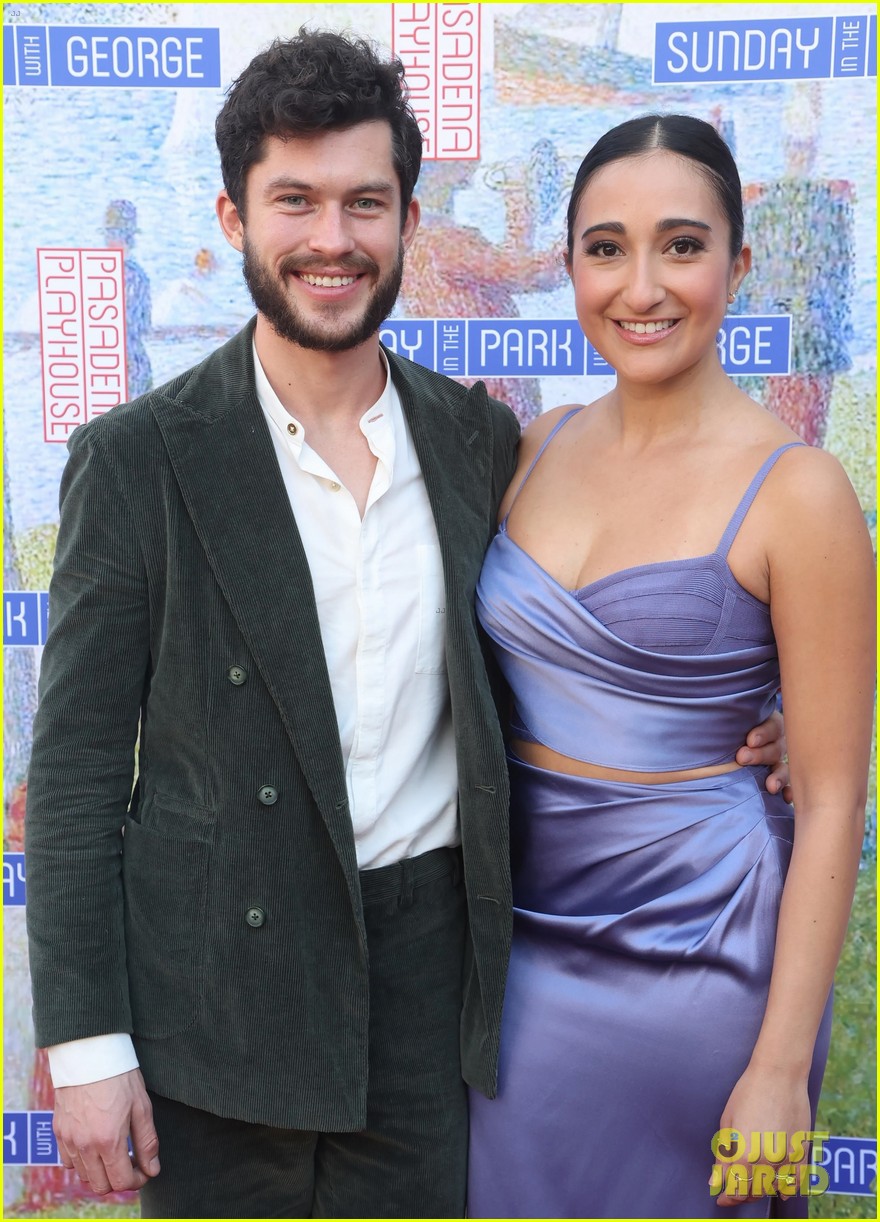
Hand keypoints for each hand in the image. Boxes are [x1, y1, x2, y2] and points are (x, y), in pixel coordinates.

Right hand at [54, 1068, 159, 1193]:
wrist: (89, 1052)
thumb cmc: (119, 1076)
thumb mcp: (142, 1107)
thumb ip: (147, 1142)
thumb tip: (152, 1169)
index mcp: (108, 1141)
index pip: (122, 1181)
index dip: (138, 1180)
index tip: (145, 1170)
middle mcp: (85, 1146)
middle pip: (101, 1186)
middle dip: (119, 1180)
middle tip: (130, 1162)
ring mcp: (68, 1140)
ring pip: (84, 1176)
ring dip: (100, 1172)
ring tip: (114, 1152)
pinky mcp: (58, 1131)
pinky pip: (69, 1161)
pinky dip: (83, 1161)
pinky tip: (95, 1145)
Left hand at [710, 1065, 811, 1207]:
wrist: (779, 1075)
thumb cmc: (748, 1093)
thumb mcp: (727, 1122)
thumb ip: (722, 1156)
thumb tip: (715, 1181)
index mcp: (743, 1155)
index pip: (736, 1189)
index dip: (728, 1197)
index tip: (721, 1197)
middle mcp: (766, 1162)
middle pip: (754, 1191)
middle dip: (742, 1193)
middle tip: (734, 1188)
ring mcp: (787, 1158)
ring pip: (774, 1187)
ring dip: (762, 1189)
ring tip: (753, 1182)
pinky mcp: (802, 1152)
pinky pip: (797, 1181)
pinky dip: (789, 1188)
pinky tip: (781, 1189)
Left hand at [735, 709, 792, 802]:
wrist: (734, 737)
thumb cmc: (732, 720)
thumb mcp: (735, 710)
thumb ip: (732, 705)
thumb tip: (714, 683)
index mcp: (770, 721)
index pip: (771, 726)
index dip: (762, 733)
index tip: (749, 739)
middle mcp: (779, 739)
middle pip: (775, 747)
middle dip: (760, 754)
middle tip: (742, 757)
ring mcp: (780, 758)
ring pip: (783, 767)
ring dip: (777, 776)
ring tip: (769, 786)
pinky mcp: (780, 776)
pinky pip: (789, 784)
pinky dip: (789, 791)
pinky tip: (787, 798)